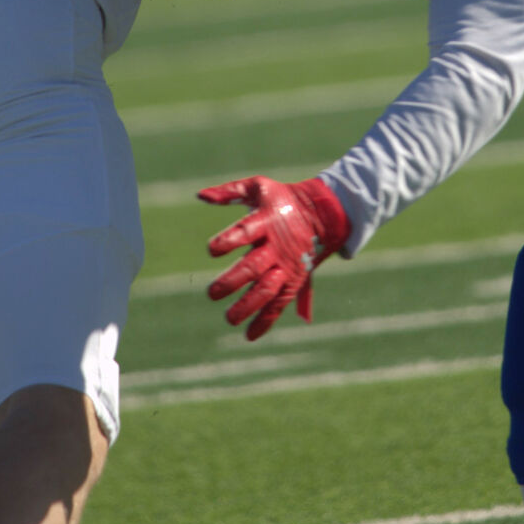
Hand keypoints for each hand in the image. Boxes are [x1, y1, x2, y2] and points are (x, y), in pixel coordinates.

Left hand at [198, 176, 350, 339]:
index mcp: (267, 222)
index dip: (228, 241)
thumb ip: (230, 191)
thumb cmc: (282, 199)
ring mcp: (285, 266)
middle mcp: (276, 247)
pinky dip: (266, 320)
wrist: (322, 214)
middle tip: (212, 293)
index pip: (245, 231)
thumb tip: (200, 195)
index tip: (212, 250)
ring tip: (229, 318)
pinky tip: (249, 335)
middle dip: (233, 281)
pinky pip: (280, 304)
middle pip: (254, 266)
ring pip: (267, 290)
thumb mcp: (259, 187)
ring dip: (248, 306)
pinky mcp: (292, 280)